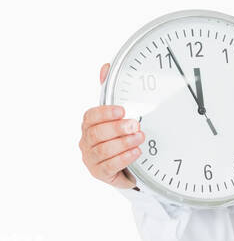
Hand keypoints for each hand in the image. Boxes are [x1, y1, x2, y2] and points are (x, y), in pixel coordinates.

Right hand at [79, 63, 144, 188]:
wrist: (124, 166)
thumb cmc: (117, 138)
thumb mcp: (115, 115)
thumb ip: (109, 92)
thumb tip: (105, 67)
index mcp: (88, 125)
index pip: (90, 116)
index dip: (105, 113)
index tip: (121, 110)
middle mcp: (86, 141)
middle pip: (96, 134)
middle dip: (117, 128)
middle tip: (135, 125)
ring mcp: (90, 158)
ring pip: (103, 150)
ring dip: (123, 143)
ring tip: (139, 138)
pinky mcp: (100, 173)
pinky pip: (109, 166)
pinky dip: (124, 158)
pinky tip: (135, 152)